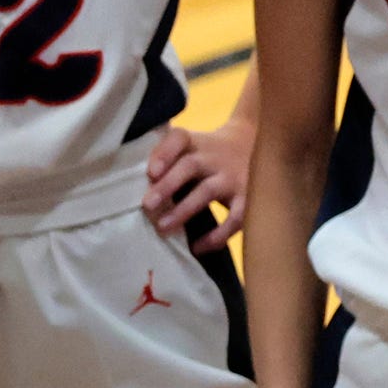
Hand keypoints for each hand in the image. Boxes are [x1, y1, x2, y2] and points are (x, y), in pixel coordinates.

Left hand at [144, 119, 251, 249]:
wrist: (258, 145)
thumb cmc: (209, 153)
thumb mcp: (193, 147)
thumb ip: (167, 159)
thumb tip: (129, 186)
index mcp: (196, 143)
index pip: (179, 139)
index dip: (165, 153)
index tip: (150, 171)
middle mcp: (214, 157)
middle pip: (190, 166)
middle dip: (168, 185)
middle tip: (147, 205)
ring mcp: (233, 177)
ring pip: (208, 191)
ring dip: (184, 210)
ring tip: (163, 227)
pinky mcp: (249, 198)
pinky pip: (234, 219)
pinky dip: (216, 236)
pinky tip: (197, 248)